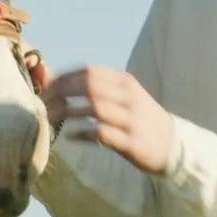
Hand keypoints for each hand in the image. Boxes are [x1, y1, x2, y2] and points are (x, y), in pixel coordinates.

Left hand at [42, 64, 176, 174]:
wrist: (173, 145)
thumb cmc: (138, 119)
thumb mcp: (122, 97)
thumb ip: (95, 88)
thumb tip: (54, 79)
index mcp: (125, 83)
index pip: (89, 72)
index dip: (63, 78)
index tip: (45, 89)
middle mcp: (129, 97)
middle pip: (89, 86)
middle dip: (61, 93)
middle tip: (44, 104)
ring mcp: (132, 119)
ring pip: (95, 107)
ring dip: (68, 112)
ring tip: (51, 119)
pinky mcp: (132, 142)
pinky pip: (102, 133)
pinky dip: (83, 133)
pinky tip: (70, 136)